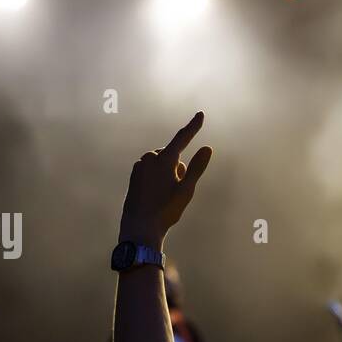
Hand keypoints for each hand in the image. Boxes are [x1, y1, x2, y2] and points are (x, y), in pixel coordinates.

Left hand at [118, 112, 212, 248]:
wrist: (140, 226)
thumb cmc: (165, 210)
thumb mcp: (186, 190)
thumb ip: (197, 167)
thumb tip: (207, 148)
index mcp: (163, 159)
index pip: (182, 138)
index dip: (193, 127)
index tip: (200, 115)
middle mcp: (149, 158)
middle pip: (173, 157)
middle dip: (178, 169)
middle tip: (176, 192)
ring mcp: (140, 166)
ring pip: (163, 165)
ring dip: (168, 175)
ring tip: (165, 197)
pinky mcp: (135, 174)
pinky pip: (152, 171)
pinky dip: (158, 179)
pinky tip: (156, 196)